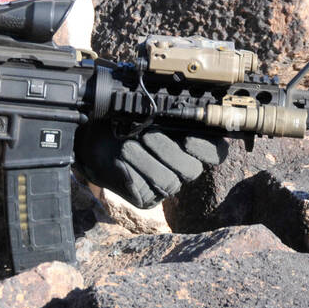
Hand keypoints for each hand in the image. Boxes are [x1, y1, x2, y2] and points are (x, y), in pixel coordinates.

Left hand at [74, 123, 228, 208]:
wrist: (93, 139)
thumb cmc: (123, 121)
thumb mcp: (146, 112)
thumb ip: (169, 113)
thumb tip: (186, 109)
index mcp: (190, 145)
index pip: (215, 153)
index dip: (205, 148)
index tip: (186, 138)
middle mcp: (181, 168)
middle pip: (191, 170)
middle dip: (166, 151)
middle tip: (145, 135)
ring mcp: (164, 186)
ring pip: (167, 182)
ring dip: (144, 161)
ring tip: (126, 145)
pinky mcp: (145, 198)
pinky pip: (144, 190)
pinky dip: (130, 171)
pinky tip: (119, 160)